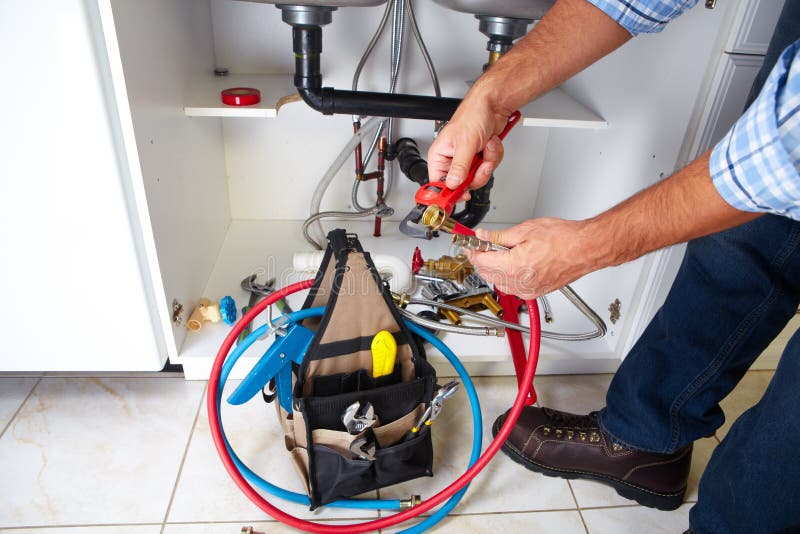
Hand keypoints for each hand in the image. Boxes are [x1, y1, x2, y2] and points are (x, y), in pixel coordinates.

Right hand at [427, 92, 510, 198]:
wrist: (493, 106)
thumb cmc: (473, 115)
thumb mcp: (465, 144)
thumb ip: (459, 168)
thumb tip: (452, 185)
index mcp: (440, 156)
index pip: (438, 183)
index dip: (448, 192)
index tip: (459, 197)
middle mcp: (452, 159)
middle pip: (462, 183)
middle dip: (477, 173)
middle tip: (480, 163)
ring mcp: (468, 160)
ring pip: (478, 177)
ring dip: (487, 162)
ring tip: (486, 147)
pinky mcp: (480, 158)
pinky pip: (488, 168)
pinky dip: (493, 156)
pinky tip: (489, 144)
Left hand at [464, 219, 595, 298]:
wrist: (585, 249)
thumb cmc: (563, 239)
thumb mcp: (525, 230)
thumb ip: (499, 236)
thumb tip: (483, 236)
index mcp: (514, 267)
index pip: (481, 261)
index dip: (473, 250)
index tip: (470, 243)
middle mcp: (519, 283)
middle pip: (487, 275)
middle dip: (481, 260)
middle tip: (481, 245)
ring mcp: (528, 291)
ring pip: (498, 283)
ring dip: (492, 270)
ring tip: (497, 253)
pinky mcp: (535, 292)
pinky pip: (512, 288)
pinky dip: (506, 277)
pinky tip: (510, 264)